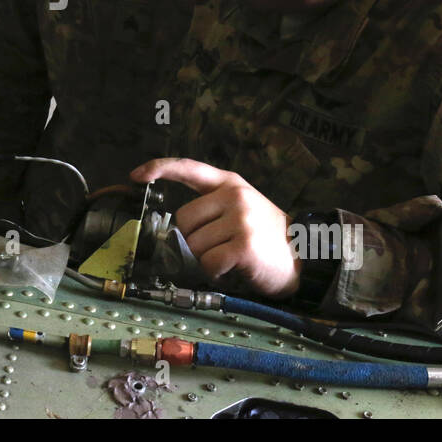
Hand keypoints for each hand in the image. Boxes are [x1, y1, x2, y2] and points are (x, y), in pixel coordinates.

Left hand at [131, 158, 299, 297]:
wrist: (305, 257)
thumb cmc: (267, 238)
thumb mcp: (242, 209)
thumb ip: (209, 211)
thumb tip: (172, 233)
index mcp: (230, 183)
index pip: (189, 167)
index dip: (159, 168)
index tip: (136, 175)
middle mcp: (234, 196)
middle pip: (183, 220)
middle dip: (191, 240)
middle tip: (215, 249)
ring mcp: (240, 219)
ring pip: (193, 245)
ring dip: (204, 260)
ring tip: (228, 259)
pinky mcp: (243, 244)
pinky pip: (208, 263)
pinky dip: (214, 273)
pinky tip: (232, 269)